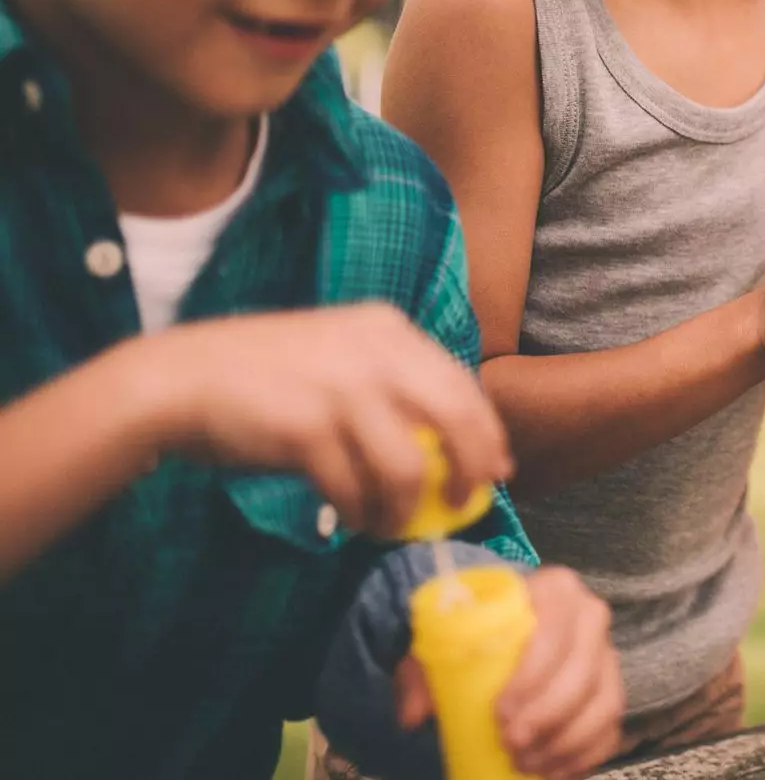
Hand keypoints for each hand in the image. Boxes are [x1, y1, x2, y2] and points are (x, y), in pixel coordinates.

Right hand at [130, 304, 510, 536]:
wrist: (179, 379)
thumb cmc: (263, 376)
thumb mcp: (339, 358)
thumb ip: (391, 388)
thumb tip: (448, 446)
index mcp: (388, 330)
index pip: (462, 383)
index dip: (486, 431)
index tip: (496, 468)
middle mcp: (375, 351)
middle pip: (456, 418)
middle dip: (470, 469)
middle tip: (463, 504)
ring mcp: (341, 388)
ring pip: (409, 465)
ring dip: (406, 506)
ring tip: (390, 523)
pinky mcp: (307, 428)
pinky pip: (355, 487)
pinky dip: (361, 512)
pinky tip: (352, 518)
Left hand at [395, 567, 622, 779]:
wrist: (503, 637)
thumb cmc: (472, 638)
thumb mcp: (438, 645)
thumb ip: (420, 675)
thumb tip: (414, 715)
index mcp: (555, 590)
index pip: (554, 629)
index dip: (533, 675)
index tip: (499, 713)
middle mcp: (591, 617)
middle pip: (583, 671)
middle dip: (548, 715)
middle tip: (511, 745)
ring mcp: (607, 656)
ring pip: (604, 703)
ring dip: (566, 741)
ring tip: (526, 763)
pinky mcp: (611, 692)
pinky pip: (610, 729)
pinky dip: (584, 757)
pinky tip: (551, 772)